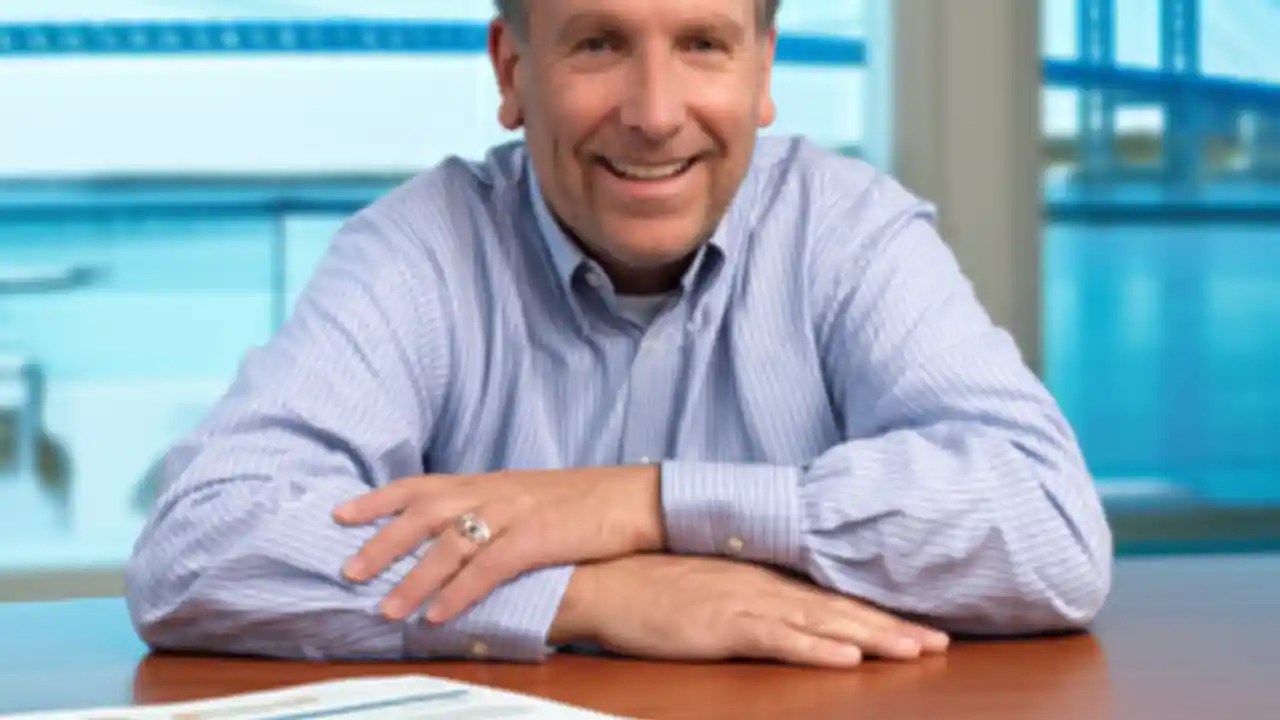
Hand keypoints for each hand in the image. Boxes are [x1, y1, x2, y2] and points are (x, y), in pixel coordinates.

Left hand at [333, 466, 663, 621]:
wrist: (636, 497)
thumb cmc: (584, 502)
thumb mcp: (528, 497)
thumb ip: (490, 511)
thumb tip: (457, 536)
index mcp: (488, 480)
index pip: (422, 485)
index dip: (379, 499)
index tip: (339, 514)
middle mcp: (494, 490)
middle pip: (424, 513)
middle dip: (382, 541)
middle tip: (347, 569)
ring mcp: (515, 512)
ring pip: (451, 544)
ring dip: (415, 578)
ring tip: (386, 608)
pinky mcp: (538, 537)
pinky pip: (489, 568)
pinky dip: (461, 592)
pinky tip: (440, 615)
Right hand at [552, 555, 949, 667]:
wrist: (603, 578)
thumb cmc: (649, 585)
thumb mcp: (708, 585)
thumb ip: (745, 594)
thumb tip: (777, 607)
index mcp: (762, 578)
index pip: (831, 598)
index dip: (877, 613)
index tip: (918, 627)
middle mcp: (764, 586)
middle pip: (840, 610)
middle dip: (893, 628)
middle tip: (941, 643)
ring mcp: (746, 603)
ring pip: (824, 624)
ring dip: (873, 638)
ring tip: (917, 650)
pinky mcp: (724, 626)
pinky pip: (779, 640)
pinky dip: (817, 649)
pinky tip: (848, 658)